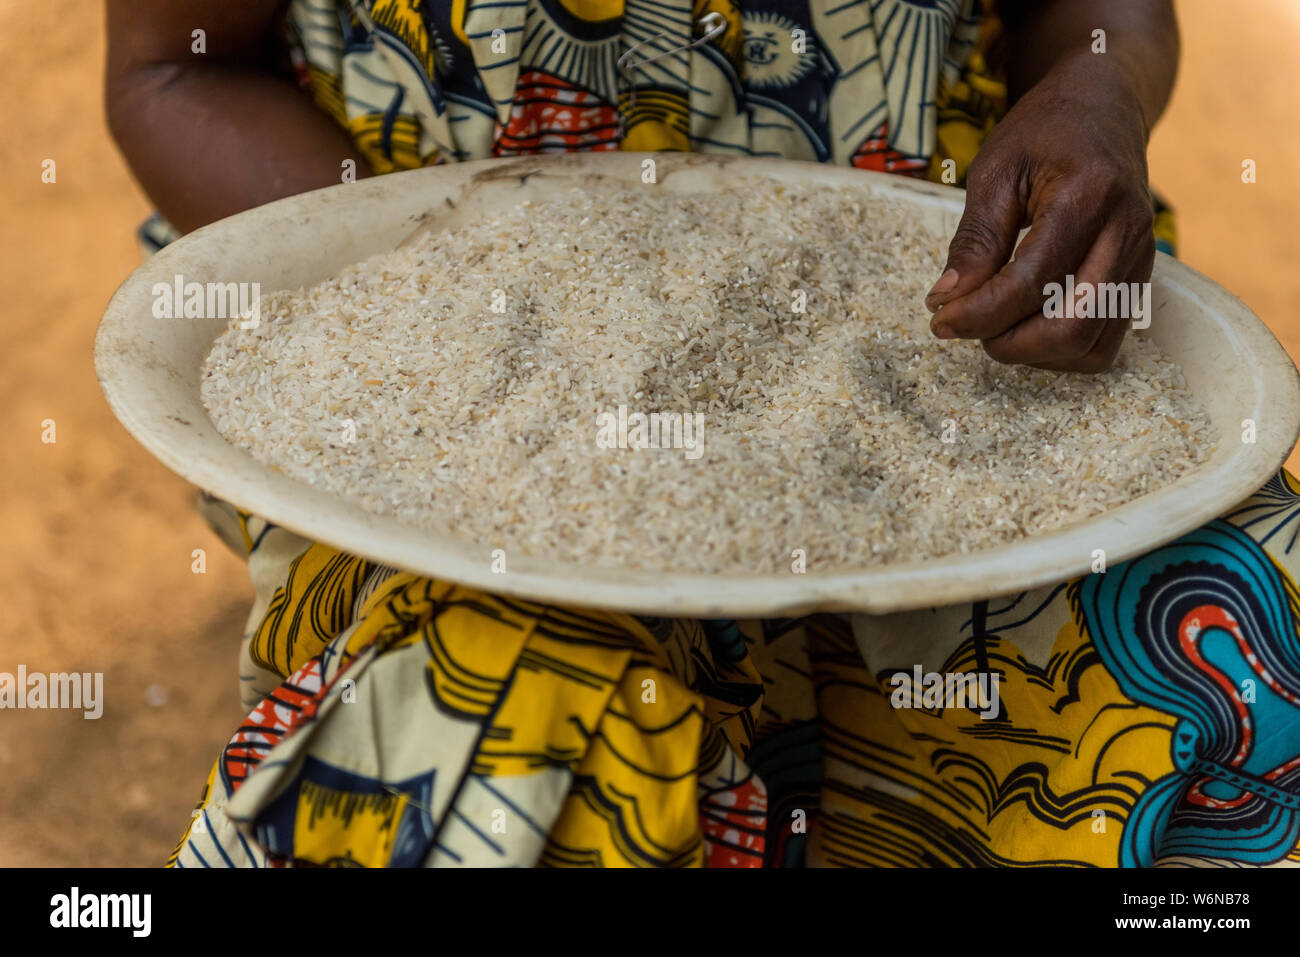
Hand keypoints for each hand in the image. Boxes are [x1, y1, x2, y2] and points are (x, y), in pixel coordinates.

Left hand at [923, 51, 1156, 371]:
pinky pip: (1104, 343)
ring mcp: (1141, 260)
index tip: (938, 317)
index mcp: (1089, 196)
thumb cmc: (1045, 133)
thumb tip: (948, 300)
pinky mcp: (1139, 279)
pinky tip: (1026, 325)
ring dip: (1032, 352)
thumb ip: (975, 240)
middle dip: (1006, 342)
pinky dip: (1059, 351)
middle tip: (966, 324)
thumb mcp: (995, 171)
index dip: (978, 314)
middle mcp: (1127, 233)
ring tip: (994, 322)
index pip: (1030, 283)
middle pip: (1069, 328)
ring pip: (1090, 346)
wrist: (1105, 108)